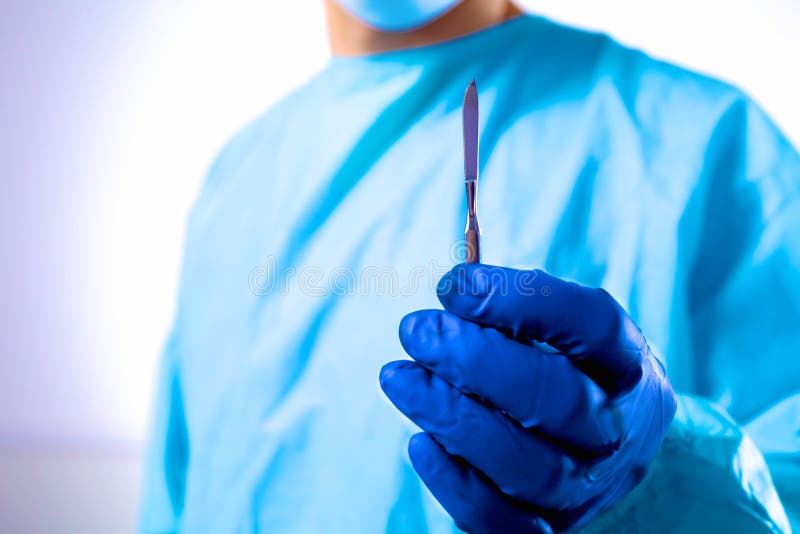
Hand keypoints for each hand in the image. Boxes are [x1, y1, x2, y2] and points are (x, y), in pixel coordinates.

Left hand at [380, 264, 676, 531]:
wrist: (607, 456)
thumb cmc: (571, 375)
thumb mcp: (563, 334)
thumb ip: (516, 310)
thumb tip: (454, 291)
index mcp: (629, 367)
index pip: (592, 326)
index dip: (521, 298)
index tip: (453, 285)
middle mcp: (619, 432)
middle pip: (558, 399)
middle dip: (475, 360)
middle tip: (415, 330)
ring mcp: (588, 489)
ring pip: (528, 467)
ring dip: (453, 417)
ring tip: (399, 378)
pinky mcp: (549, 529)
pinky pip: (505, 523)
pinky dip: (457, 485)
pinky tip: (420, 443)